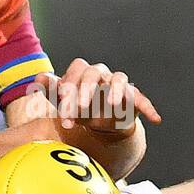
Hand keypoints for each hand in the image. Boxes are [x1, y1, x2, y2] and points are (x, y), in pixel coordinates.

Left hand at [35, 58, 161, 134]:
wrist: (98, 123)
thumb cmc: (78, 108)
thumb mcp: (63, 102)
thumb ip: (50, 90)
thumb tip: (38, 79)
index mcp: (83, 72)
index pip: (76, 70)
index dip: (69, 85)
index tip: (62, 105)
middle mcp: (101, 74)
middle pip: (94, 72)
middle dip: (86, 89)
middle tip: (79, 107)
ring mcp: (117, 84)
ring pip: (118, 78)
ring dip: (114, 90)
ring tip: (111, 105)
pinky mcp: (131, 98)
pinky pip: (141, 99)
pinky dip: (148, 108)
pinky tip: (155, 120)